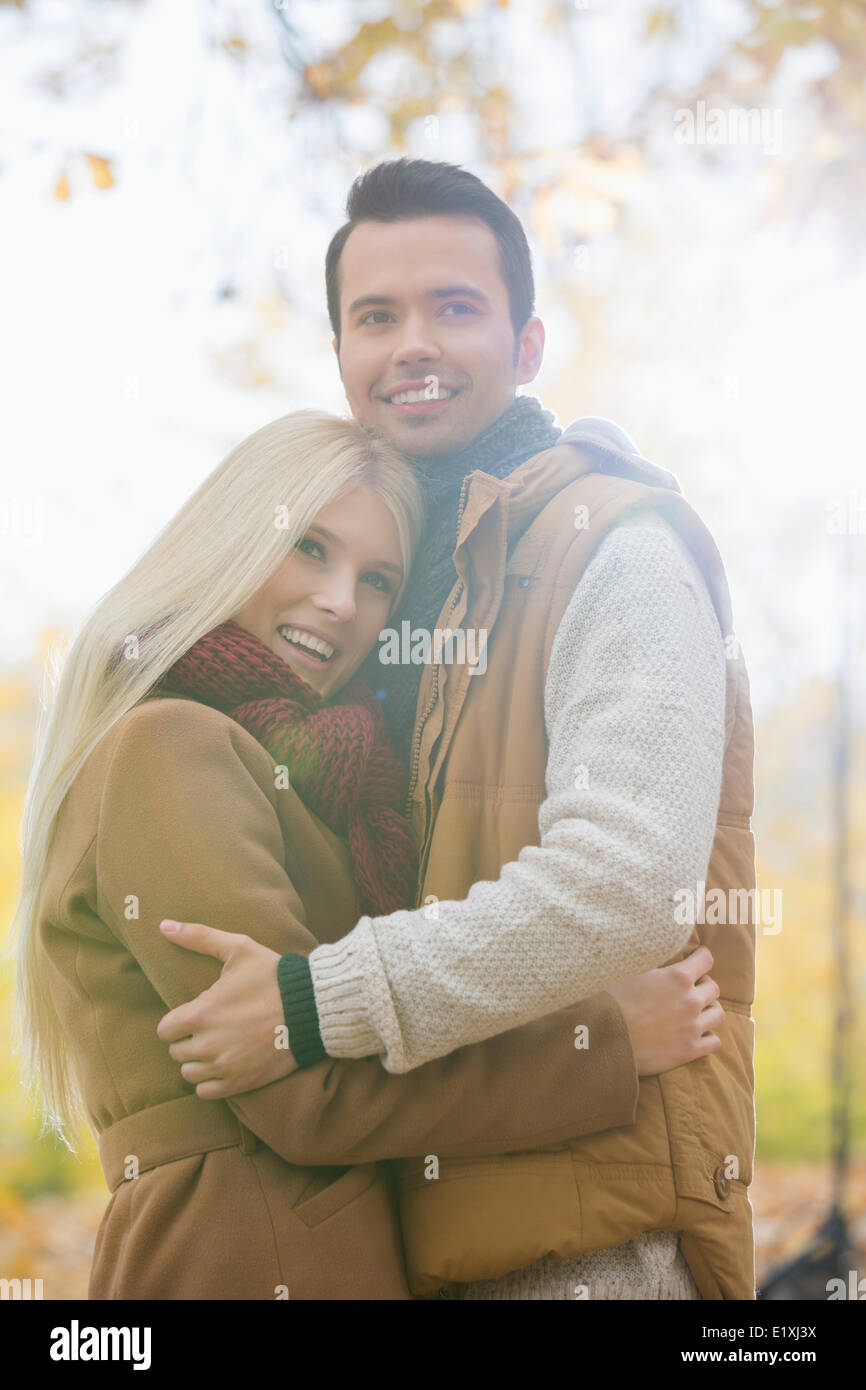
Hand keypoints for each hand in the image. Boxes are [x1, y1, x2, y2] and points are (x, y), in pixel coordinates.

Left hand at [156, 921, 297, 1098]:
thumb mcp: (238, 948)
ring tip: (215, 1046)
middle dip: (188, 1040)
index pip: (164, 1030)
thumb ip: (198, 937)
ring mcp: (223, 1067)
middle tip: (208, 1028)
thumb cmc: (274, 976)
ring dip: (197, 1061)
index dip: (176, 1021)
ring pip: (189, 1073)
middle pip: (176, 1052)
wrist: (313, 1008)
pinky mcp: (240, 1082)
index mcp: (199, 1014)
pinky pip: (206, 1092)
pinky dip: (210, 1082)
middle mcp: (206, 1045)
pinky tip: (223, 1064)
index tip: (194, 1015)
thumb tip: (164, 925)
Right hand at [605, 945, 724, 1075]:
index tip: (697, 959)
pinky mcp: (689, 1051)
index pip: (705, 960)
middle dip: (703, 985)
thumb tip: (660, 955)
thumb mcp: (631, 971)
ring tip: (697, 1010)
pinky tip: (696, 1033)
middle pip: (713, 988)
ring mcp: (692, 1027)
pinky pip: (714, 1041)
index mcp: (678, 977)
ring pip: (718, 1014)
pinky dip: (708, 1036)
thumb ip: (653, 964)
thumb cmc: (612, 1001)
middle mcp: (690, 1001)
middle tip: (691, 988)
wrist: (605, 1038)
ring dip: (709, 1009)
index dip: (701, 957)